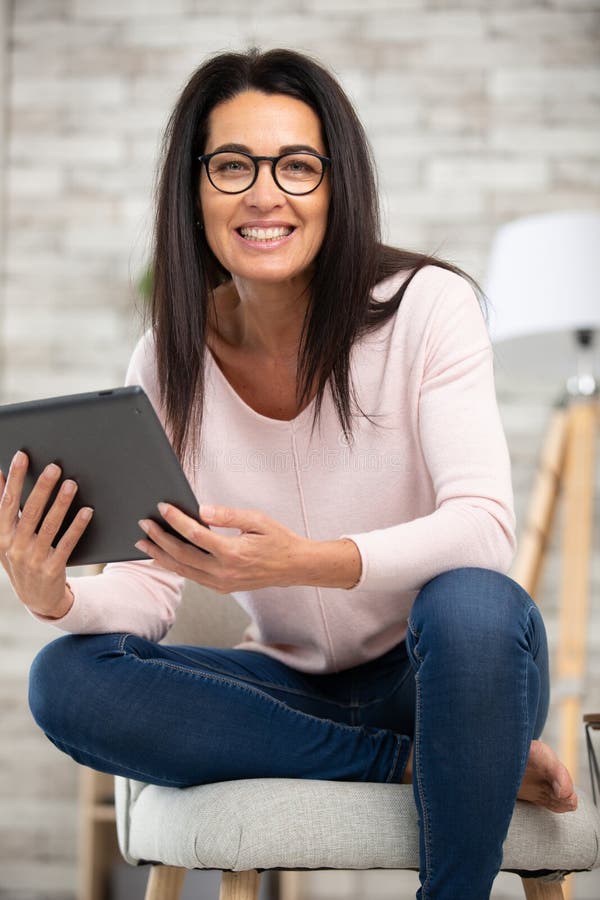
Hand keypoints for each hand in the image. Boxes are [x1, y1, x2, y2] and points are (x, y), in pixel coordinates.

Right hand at [0, 451, 93, 617]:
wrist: (36, 598)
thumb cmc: (21, 558)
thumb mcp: (5, 537)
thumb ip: (2, 508)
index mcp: (1, 535)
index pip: (6, 502)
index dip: (14, 478)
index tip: (22, 456)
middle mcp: (15, 546)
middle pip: (29, 511)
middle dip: (42, 487)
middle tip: (54, 467)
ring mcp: (33, 558)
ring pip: (49, 526)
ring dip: (61, 503)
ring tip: (71, 484)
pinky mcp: (52, 568)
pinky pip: (66, 543)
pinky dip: (77, 526)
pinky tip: (87, 511)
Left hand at [135, 503, 309, 593]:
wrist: (294, 567)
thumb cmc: (278, 540)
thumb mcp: (257, 520)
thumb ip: (228, 515)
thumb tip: (202, 510)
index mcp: (233, 553)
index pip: (196, 535)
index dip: (176, 520)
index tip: (162, 507)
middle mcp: (224, 572)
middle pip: (182, 556)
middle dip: (159, 539)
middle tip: (143, 525)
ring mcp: (222, 584)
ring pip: (183, 571)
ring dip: (161, 556)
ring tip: (143, 544)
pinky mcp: (222, 588)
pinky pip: (192, 577)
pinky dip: (175, 566)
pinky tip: (164, 557)